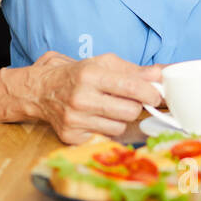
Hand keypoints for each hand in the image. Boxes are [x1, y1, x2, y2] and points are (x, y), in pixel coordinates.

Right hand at [21, 51, 163, 143]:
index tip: (155, 95)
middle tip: (128, 100)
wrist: (41, 91)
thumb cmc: (76, 75)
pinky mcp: (71, 136)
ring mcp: (75, 119)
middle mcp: (81, 98)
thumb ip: (133, 70)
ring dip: (120, 119)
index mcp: (90, 75)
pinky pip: (104, 137)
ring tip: (108, 108)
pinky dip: (105, 129)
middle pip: (129, 111)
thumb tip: (160, 74)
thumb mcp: (102, 64)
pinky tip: (95, 118)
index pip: (130, 87)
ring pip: (119, 127)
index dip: (149, 93)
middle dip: (135, 106)